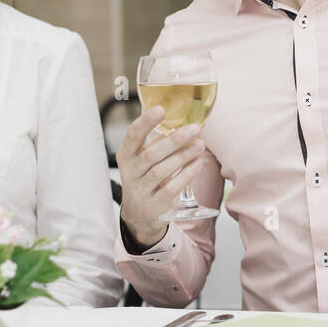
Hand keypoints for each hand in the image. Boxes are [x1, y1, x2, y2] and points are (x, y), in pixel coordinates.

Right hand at [116, 106, 209, 248]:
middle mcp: (130, 173)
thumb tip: (184, 125)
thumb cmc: (146, 179)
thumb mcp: (144, 160)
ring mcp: (140, 191)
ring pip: (161, 171)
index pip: (132, 135)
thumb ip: (158, 143)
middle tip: (195, 129)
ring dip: (183, 156)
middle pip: (151, 154)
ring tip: (200, 144)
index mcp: (127, 155)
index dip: (145, 122)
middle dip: (175, 140)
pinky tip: (198, 164)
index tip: (161, 109)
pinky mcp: (153, 207)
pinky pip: (170, 189)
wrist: (139, 216)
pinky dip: (186, 175)